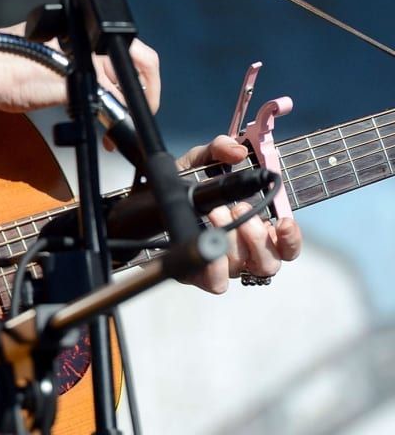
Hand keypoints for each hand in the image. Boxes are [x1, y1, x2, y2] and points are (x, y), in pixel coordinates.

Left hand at [0, 33, 160, 116]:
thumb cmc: (11, 69)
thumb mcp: (63, 84)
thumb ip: (98, 93)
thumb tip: (122, 108)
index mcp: (88, 35)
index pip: (139, 56)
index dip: (148, 86)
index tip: (144, 112)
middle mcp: (82, 40)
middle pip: (125, 70)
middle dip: (132, 99)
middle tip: (128, 127)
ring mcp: (68, 54)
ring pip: (107, 81)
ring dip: (113, 106)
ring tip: (110, 134)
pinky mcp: (54, 69)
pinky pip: (88, 86)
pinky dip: (95, 104)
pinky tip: (91, 122)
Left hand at [176, 135, 302, 292]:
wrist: (144, 198)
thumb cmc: (183, 183)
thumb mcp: (199, 160)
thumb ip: (218, 150)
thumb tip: (237, 151)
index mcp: (250, 228)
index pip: (284, 246)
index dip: (290, 239)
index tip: (282, 222)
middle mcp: (240, 252)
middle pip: (269, 263)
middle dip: (257, 234)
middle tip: (238, 208)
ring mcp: (219, 265)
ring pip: (243, 268)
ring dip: (233, 238)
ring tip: (215, 212)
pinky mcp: (196, 274)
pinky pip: (216, 283)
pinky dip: (216, 266)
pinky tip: (208, 242)